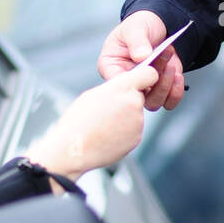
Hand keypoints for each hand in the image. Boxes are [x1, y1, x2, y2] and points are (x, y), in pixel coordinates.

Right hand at [25, 62, 158, 182]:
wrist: (74, 148)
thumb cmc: (78, 120)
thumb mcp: (94, 94)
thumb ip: (115, 88)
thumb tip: (126, 88)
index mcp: (122, 87)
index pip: (149, 73)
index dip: (144, 76)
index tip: (138, 81)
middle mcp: (134, 103)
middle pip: (139, 96)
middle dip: (128, 100)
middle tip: (109, 109)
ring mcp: (137, 122)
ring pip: (136, 114)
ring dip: (125, 117)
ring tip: (104, 125)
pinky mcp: (137, 138)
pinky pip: (133, 129)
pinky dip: (124, 131)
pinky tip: (108, 135)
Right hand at [97, 10, 184, 110]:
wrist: (160, 25)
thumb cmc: (141, 24)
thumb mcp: (136, 27)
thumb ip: (137, 41)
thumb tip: (142, 56)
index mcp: (111, 66)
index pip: (116, 84)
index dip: (131, 81)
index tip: (146, 67)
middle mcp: (127, 81)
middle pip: (136, 97)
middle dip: (154, 80)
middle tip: (163, 58)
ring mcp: (144, 87)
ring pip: (153, 102)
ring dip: (166, 85)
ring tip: (170, 64)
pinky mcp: (160, 89)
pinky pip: (169, 102)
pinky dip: (176, 91)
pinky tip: (177, 74)